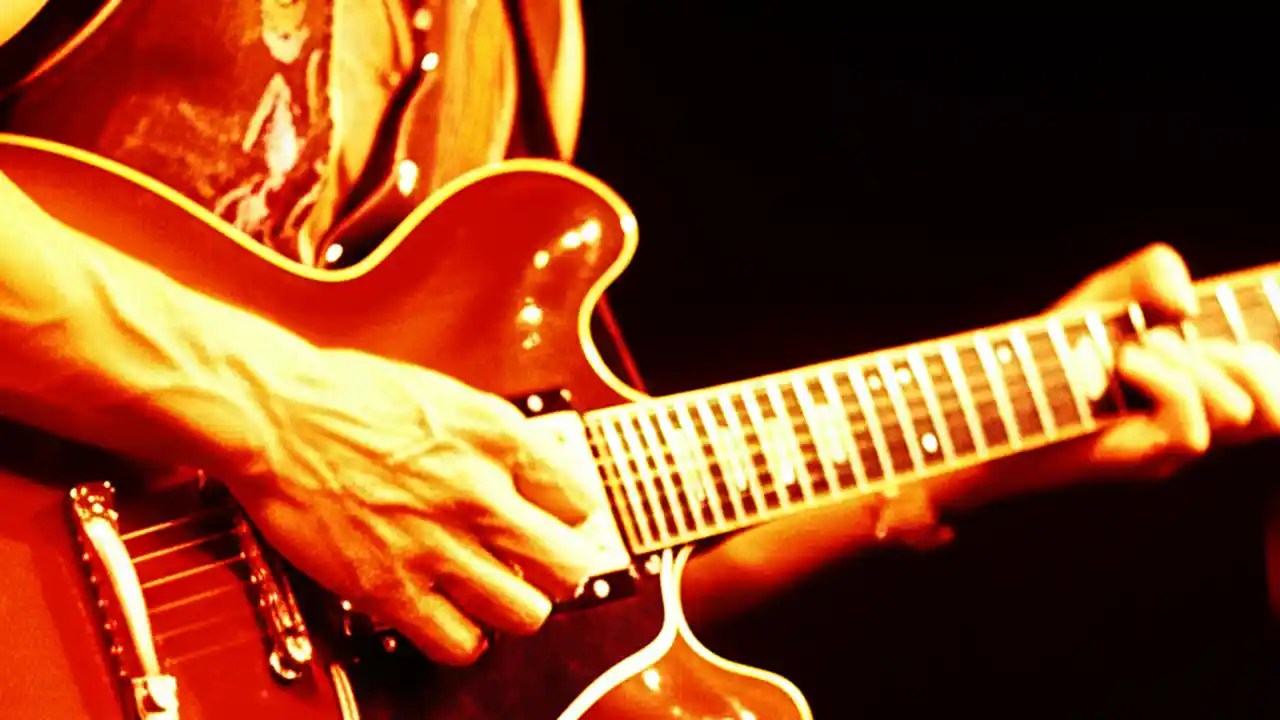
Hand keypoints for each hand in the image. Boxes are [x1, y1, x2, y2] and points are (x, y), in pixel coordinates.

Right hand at [223, 349, 603, 665]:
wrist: (276, 416)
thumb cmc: (350, 398)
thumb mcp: (449, 398)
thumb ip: (497, 441)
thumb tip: (535, 474)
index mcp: (498, 439)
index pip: (580, 501)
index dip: (569, 518)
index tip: (555, 523)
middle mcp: (478, 494)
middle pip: (569, 566)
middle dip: (559, 572)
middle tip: (539, 569)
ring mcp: (437, 545)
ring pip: (526, 613)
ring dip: (516, 608)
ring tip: (496, 594)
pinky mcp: (391, 587)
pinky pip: (460, 642)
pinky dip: (464, 638)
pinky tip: (454, 617)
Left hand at [1050, 242, 1279, 480]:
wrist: (1002, 395)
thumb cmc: (1055, 347)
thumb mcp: (1110, 293)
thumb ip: (1154, 272)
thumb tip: (1187, 302)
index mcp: (1207, 376)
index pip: (1275, 374)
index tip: (1274, 298)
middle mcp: (1202, 413)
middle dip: (1246, 356)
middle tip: (1181, 337)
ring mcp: (1178, 441)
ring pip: (1242, 413)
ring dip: (1195, 364)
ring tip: (1140, 346)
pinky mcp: (1149, 458)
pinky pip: (1194, 431)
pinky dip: (1165, 383)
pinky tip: (1124, 364)